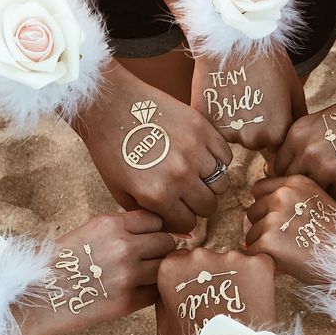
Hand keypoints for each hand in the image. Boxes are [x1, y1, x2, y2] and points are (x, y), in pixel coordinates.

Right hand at [21, 210, 174, 334]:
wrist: (35, 299)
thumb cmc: (56, 265)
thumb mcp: (85, 232)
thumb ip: (118, 229)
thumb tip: (150, 227)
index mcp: (110, 224)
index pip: (155, 219)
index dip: (154, 229)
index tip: (148, 238)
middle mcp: (123, 246)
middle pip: (167, 241)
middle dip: (161, 250)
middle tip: (150, 259)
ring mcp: (128, 275)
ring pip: (165, 267)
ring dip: (158, 272)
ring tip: (143, 277)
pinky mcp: (128, 302)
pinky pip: (156, 293)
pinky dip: (151, 292)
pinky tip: (137, 292)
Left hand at [74, 60, 232, 233]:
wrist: (109, 105)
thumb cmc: (111, 150)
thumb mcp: (121, 192)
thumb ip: (148, 214)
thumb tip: (176, 229)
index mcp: (158, 195)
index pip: (188, 223)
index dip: (182, 219)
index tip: (178, 210)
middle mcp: (180, 176)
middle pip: (209, 206)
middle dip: (198, 205)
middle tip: (188, 194)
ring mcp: (194, 151)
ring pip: (221, 184)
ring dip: (210, 184)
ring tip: (197, 175)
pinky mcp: (202, 128)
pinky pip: (226, 157)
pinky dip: (218, 161)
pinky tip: (202, 157)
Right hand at [155, 248, 276, 334]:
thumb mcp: (165, 327)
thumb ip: (164, 300)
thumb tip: (168, 290)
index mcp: (171, 267)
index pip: (181, 260)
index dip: (192, 278)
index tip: (200, 294)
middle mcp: (198, 256)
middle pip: (207, 258)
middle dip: (214, 275)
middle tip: (221, 304)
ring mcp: (229, 257)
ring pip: (234, 262)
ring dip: (237, 278)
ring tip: (240, 306)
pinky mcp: (257, 264)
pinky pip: (260, 264)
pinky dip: (260, 279)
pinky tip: (256, 299)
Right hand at [191, 48, 305, 152]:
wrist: (233, 40)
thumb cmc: (268, 61)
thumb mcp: (294, 89)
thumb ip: (298, 118)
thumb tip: (298, 139)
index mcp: (277, 134)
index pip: (277, 145)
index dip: (274, 128)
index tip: (269, 109)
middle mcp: (252, 139)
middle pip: (255, 142)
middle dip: (255, 127)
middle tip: (252, 99)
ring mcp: (228, 133)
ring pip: (234, 135)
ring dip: (235, 123)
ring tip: (236, 95)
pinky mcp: (206, 123)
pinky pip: (213, 127)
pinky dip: (216, 116)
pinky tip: (221, 95)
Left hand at [245, 175, 335, 284]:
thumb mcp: (319, 200)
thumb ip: (293, 196)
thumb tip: (263, 202)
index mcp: (295, 183)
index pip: (259, 188)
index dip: (264, 205)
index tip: (277, 219)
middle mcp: (283, 196)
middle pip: (252, 210)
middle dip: (261, 225)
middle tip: (283, 239)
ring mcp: (274, 218)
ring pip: (250, 233)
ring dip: (263, 244)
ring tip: (286, 251)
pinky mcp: (269, 241)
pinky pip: (252, 250)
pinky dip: (263, 259)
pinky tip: (281, 262)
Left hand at [273, 77, 335, 201]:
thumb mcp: (320, 123)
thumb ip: (304, 145)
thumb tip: (291, 174)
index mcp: (296, 133)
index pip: (278, 167)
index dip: (288, 177)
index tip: (300, 181)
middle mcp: (306, 150)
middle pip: (291, 185)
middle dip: (302, 190)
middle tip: (315, 192)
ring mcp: (326, 166)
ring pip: (312, 195)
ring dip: (321, 198)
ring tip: (331, 194)